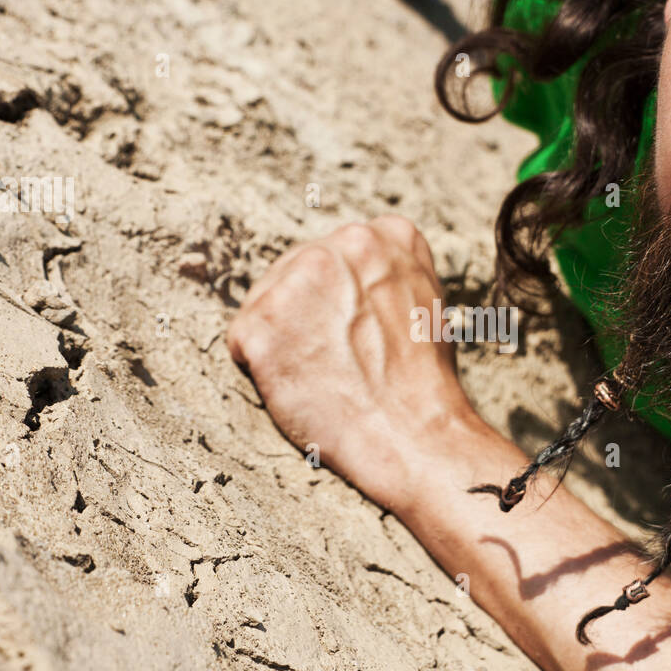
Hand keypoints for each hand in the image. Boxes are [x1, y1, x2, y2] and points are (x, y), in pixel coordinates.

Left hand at [228, 216, 480, 509]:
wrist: (413, 435)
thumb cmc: (421, 382)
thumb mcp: (427, 300)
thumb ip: (388, 271)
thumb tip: (355, 274)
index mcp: (381, 235)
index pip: (337, 255)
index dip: (341, 299)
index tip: (358, 331)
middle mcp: (333, 246)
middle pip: (294, 274)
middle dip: (306, 314)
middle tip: (339, 359)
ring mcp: (292, 283)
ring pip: (266, 304)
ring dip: (283, 339)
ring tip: (325, 373)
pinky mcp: (260, 323)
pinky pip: (244, 341)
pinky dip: (262, 368)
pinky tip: (302, 386)